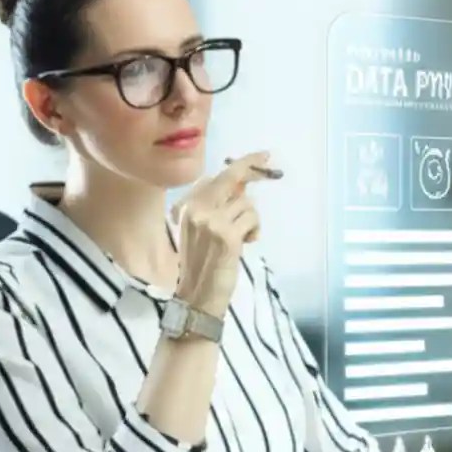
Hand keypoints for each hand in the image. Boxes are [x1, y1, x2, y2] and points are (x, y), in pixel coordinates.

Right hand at [169, 151, 271, 315]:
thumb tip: (240, 184)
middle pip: (230, 179)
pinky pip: (252, 218)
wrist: (197, 295)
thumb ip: (214, 206)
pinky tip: (247, 242)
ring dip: (251, 219)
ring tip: (243, 237)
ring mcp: (211, 221)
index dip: (237, 168)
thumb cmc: (201, 264)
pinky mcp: (227, 235)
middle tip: (267, 157)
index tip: (257, 156)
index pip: (213, 178)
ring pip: (246, 203)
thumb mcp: (199, 230)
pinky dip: (254, 229)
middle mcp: (196, 210)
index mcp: (185, 207)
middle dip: (251, 166)